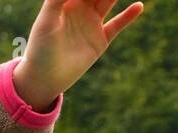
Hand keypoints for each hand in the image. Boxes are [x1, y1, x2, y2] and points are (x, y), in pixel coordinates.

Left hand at [13, 0, 143, 110]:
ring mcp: (91, 24)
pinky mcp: (100, 40)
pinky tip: (139, 6)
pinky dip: (128, 16)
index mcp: (65, 3)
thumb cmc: (39, 50)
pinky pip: (118, 25)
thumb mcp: (46, 22)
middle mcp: (80, 10)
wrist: (43, 79)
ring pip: (109, 1)